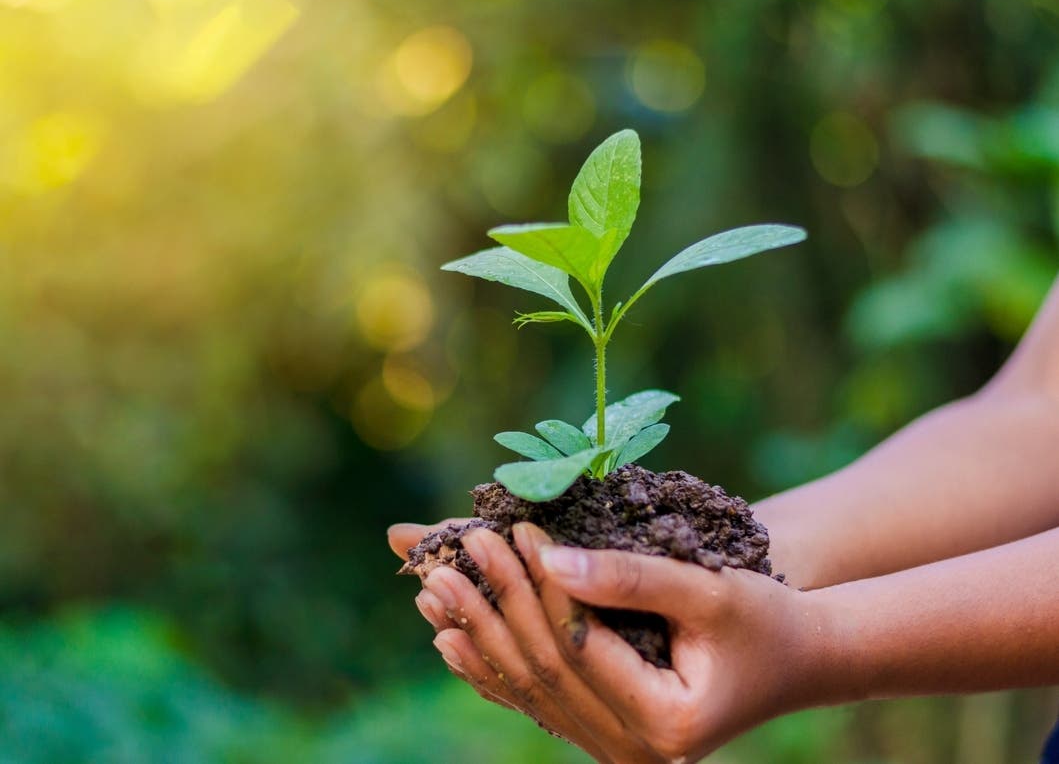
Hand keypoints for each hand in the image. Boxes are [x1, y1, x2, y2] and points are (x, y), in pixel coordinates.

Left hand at [423, 523, 836, 761]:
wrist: (798, 661)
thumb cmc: (766, 619)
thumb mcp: (708, 590)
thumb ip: (631, 578)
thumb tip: (549, 557)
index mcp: (665, 725)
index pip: (579, 649)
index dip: (539, 588)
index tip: (508, 531)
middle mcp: (635, 754)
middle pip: (544, 674)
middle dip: (494, 611)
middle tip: (448, 559)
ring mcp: (617, 751)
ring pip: (531, 692)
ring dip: (479, 639)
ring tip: (430, 594)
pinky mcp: (607, 734)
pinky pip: (539, 703)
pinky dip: (493, 669)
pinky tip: (451, 640)